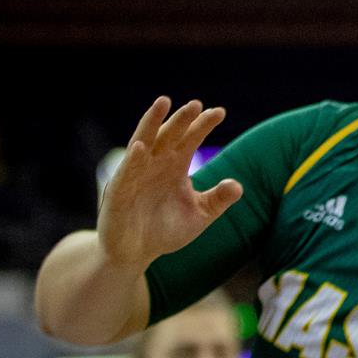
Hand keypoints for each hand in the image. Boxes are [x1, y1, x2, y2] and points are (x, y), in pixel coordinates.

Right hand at [97, 97, 241, 269]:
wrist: (135, 254)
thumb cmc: (165, 231)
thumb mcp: (199, 215)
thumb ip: (218, 200)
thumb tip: (238, 186)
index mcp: (175, 166)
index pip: (190, 139)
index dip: (203, 125)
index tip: (220, 112)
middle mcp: (155, 164)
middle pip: (169, 135)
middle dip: (182, 119)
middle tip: (197, 103)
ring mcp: (135, 175)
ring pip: (144, 142)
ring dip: (152, 123)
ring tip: (163, 102)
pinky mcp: (118, 192)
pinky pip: (125, 173)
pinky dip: (133, 159)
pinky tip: (142, 146)